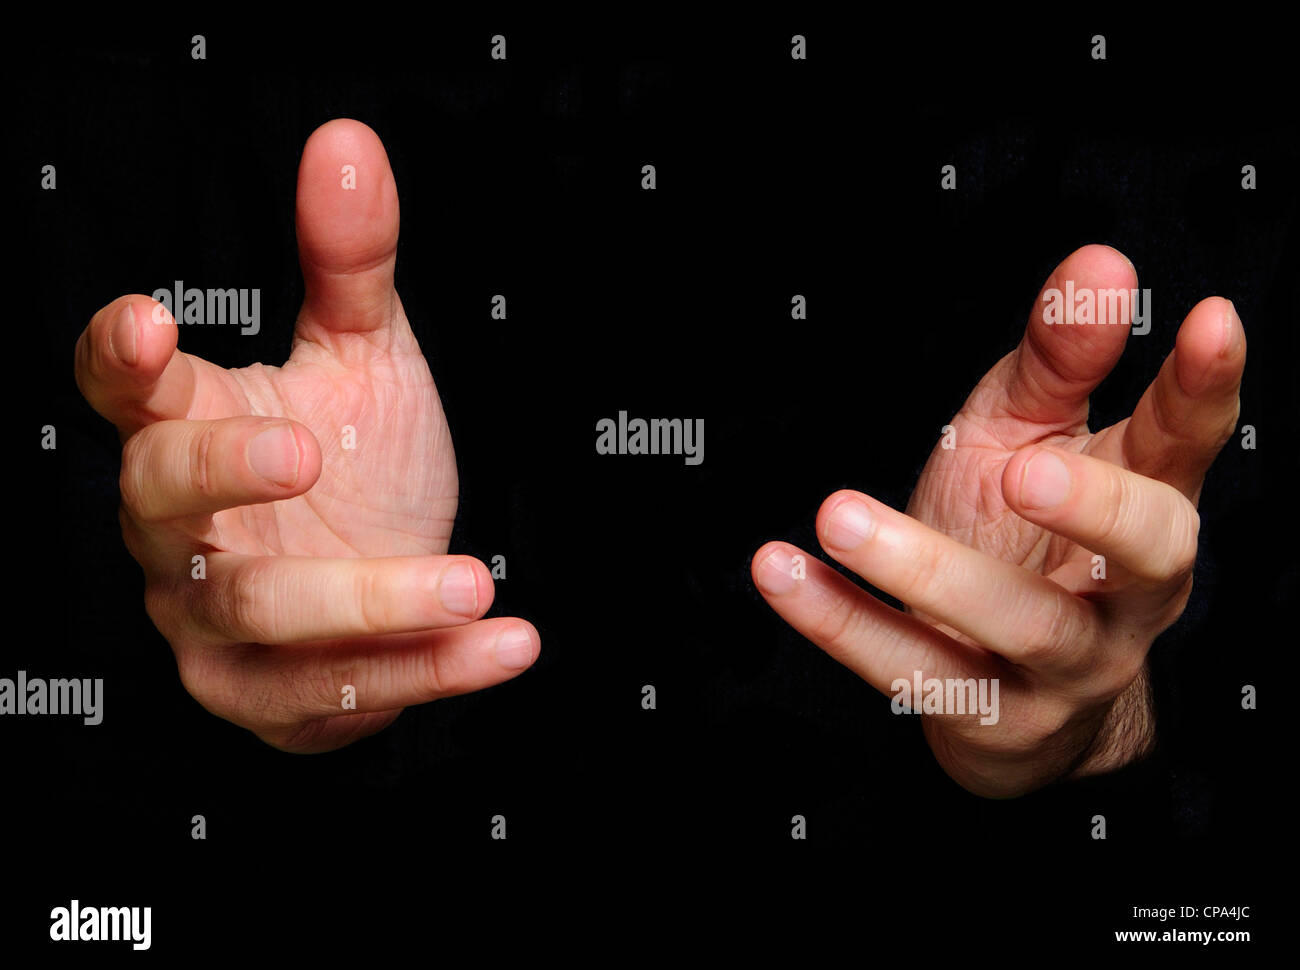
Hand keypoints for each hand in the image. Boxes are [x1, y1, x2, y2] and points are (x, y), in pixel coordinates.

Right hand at [75, 119, 539, 752]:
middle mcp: (181, 529)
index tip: (151, 322)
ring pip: (258, 611)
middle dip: (224, 473)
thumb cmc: (358, 460)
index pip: (119, 388)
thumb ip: (349, 264)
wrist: (392, 575)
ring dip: (370, 598)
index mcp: (190, 427)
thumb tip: (348, 146)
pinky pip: (338, 693)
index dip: (118, 357)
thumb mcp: (365, 357)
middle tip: (305, 453)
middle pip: (159, 498)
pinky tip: (504, 643)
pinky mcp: (269, 694)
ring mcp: (214, 618)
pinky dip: (431, 670)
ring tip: (471, 580)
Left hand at [752, 245, 1243, 796]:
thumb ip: (1057, 361)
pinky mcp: (994, 716)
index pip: (1186, 441)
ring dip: (925, 568)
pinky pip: (914, 672)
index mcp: (1143, 503)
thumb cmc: (1019, 542)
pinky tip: (784, 571)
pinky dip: (841, 621)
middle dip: (1093, 508)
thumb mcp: (1029, 439)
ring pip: (1017, 622)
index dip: (1204, 385)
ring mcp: (1067, 663)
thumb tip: (1094, 267)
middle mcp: (1125, 591)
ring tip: (841, 515)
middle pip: (1145, 551)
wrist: (1011, 696)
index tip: (1209, 319)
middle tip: (1024, 470)